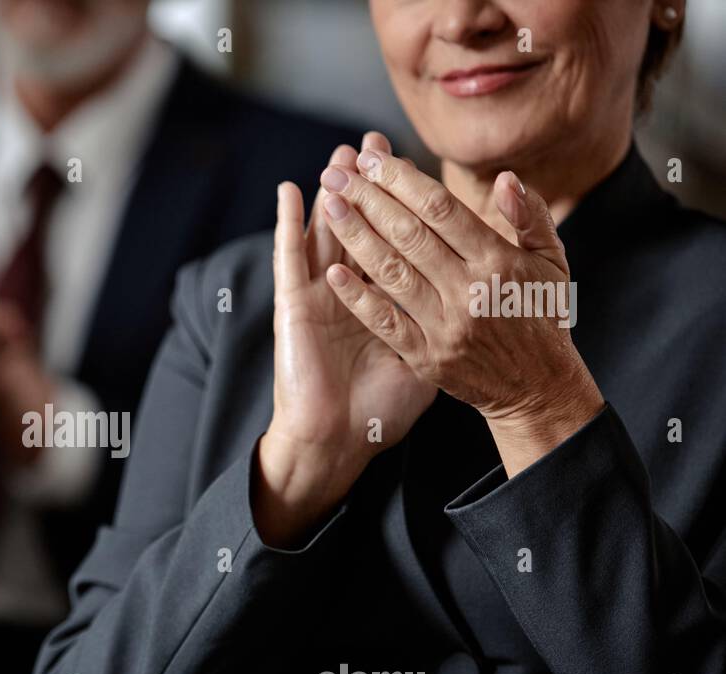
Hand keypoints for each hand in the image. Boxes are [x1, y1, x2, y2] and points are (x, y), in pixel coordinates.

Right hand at [256, 136, 436, 545]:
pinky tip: (290, 193)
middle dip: (371, 183)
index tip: (416, 166)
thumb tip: (478, 281)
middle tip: (374, 142)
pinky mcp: (293, 307)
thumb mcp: (430, 357)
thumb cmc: (381, 405)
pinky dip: (289, 226)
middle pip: (362, 223)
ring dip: (332, 190)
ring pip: (325, 230)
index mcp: (384, 297)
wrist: (338, 438)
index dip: (405, 200)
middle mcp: (348, 289)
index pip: (398, 236)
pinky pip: (291, 260)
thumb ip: (452, 315)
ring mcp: (317, 294)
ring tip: (339, 153)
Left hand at [317, 143, 603, 474]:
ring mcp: (445, 326)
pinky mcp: (426, 357)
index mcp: (499, 261)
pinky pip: (385, 321)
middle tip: (336, 173)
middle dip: (368, 199)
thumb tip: (504, 179)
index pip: (441, 209)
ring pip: (391, 271)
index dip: (403, 180)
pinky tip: (333, 271)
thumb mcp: (551, 262)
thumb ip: (530, 216)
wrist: (536, 388)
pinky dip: (358, 297)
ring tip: (328, 207)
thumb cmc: (540, 315)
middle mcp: (470, 291)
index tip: (373, 158)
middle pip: (409, 234)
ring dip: (355, 237)